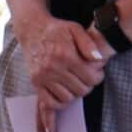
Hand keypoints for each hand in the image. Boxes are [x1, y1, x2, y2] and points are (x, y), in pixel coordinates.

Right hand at [13, 12, 108, 131]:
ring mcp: (42, 76)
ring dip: (75, 93)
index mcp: (65, 54)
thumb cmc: (56, 30)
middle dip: (88, 85)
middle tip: (87, 77)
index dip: (98, 77)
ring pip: (68, 98)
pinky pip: (50, 102)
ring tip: (76, 82)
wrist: (32, 29)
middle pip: (81, 90)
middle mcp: (53, 67)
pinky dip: (60, 102)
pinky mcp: (35, 82)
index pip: (90, 78)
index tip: (97, 73)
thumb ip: (89, 43)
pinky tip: (65, 92)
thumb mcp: (75, 29)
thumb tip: (99, 59)